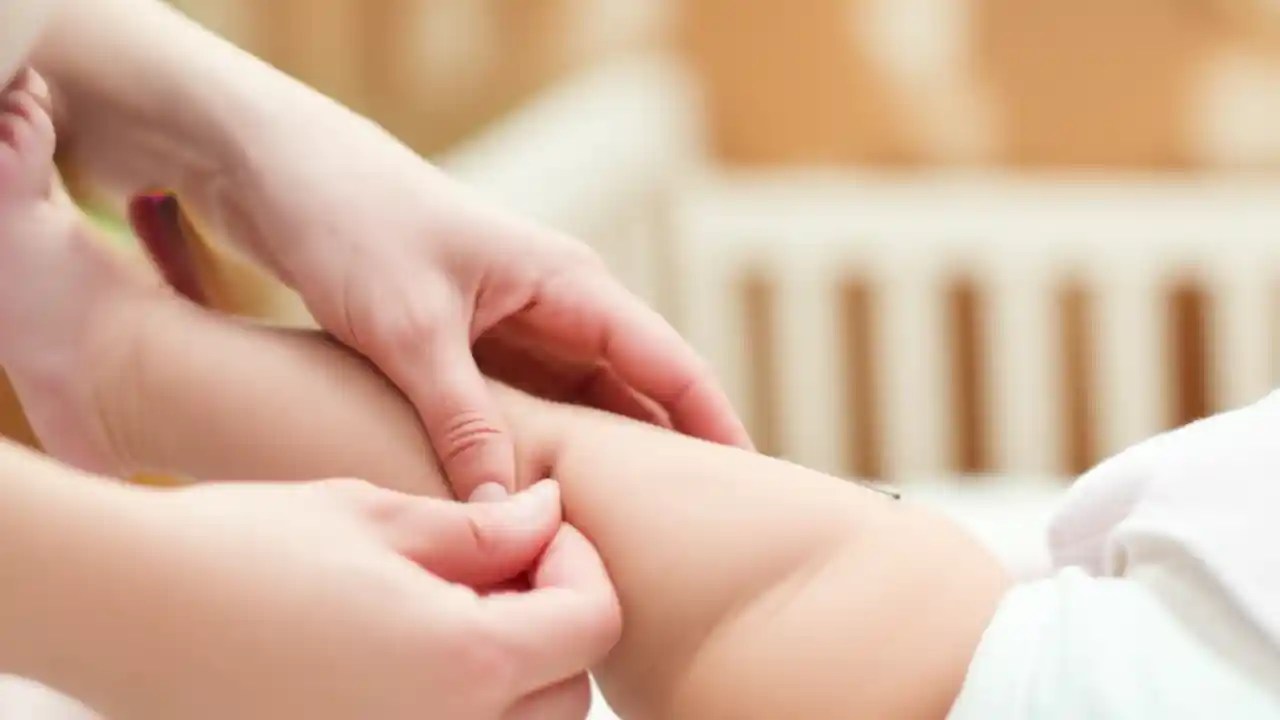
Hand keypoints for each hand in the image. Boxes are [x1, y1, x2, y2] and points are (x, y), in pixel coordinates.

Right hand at [42, 478, 619, 719]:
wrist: (120, 610)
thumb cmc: (241, 549)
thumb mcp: (377, 518)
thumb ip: (485, 529)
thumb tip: (549, 516)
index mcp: (463, 666)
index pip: (592, 627)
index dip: (581, 566)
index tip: (537, 529)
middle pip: (568, 694)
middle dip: (556, 623)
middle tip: (501, 565)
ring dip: (515, 674)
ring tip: (454, 608)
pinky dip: (459, 705)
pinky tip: (411, 654)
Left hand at [185, 94, 750, 496]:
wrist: (278, 172)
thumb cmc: (353, 223)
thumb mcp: (410, 330)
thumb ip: (463, 422)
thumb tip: (507, 514)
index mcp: (568, 284)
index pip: (668, 364)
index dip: (714, 425)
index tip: (751, 487)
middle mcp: (555, 306)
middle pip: (635, 394)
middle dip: (666, 458)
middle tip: (694, 539)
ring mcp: (514, 328)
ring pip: (580, 409)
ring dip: (599, 464)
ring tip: (626, 537)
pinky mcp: (471, 347)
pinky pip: (526, 411)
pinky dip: (538, 456)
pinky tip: (541, 504)